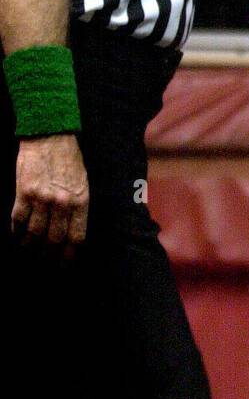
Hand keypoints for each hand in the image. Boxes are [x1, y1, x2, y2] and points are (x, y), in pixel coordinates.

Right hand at [12, 134, 88, 252]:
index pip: (76, 237)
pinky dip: (16, 230)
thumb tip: (72, 231)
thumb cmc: (69, 159)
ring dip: (30, 244)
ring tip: (28, 248)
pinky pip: (18, 219)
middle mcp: (62, 203)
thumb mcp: (83, 182)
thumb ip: (78, 206)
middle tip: (44, 259)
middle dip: (48, 253)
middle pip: (54, 239)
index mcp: (81, 201)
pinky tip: (16, 234)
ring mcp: (42, 198)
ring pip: (34, 233)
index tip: (64, 262)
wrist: (50, 136)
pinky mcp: (24, 192)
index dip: (69, 253)